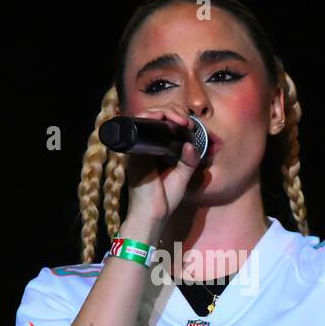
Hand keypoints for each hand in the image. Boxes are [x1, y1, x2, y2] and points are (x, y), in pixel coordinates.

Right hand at [119, 105, 204, 224]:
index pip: (166, 125)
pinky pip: (137, 126)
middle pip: (157, 116)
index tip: (190, 124)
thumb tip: (191, 144)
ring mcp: (139, 147)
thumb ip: (189, 161)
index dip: (178, 117)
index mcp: (159, 150)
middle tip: (185, 121)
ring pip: (147, 116)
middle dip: (173, 111)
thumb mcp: (183, 177)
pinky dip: (148, 117)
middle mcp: (148, 146)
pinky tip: (160, 118)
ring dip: (163, 111)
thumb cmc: (166, 199)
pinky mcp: (133, 150)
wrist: (152, 214)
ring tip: (178, 120)